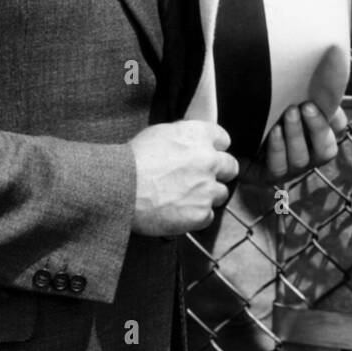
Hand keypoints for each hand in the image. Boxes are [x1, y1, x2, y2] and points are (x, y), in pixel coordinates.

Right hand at [130, 120, 238, 236]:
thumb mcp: (160, 134)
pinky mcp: (201, 213)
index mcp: (199, 135)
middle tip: (201, 178)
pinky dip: (196, 216)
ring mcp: (207, 188)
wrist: (121, 189)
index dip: (214, 148)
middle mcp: (209, 160)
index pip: (223, 139)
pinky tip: (178, 212)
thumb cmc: (133, 160)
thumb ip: (185, 137)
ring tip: (184, 197)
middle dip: (219, 172)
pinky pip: (208, 216)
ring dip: (207, 195)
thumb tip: (192, 142)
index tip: (206, 155)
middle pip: (230, 167)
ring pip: (221, 193)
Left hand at [251, 102, 346, 183]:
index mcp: (313, 135)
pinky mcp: (264, 177)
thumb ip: (314, 96)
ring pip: (302, 160)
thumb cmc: (257, 100)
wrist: (221, 111)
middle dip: (317, 129)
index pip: (334, 133)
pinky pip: (278, 170)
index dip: (331, 122)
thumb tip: (336, 111)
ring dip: (296, 136)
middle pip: (326, 152)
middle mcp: (303, 155)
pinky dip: (278, 149)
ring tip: (288, 114)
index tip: (316, 102)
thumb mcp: (287, 94)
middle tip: (304, 106)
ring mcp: (286, 169)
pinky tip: (273, 131)